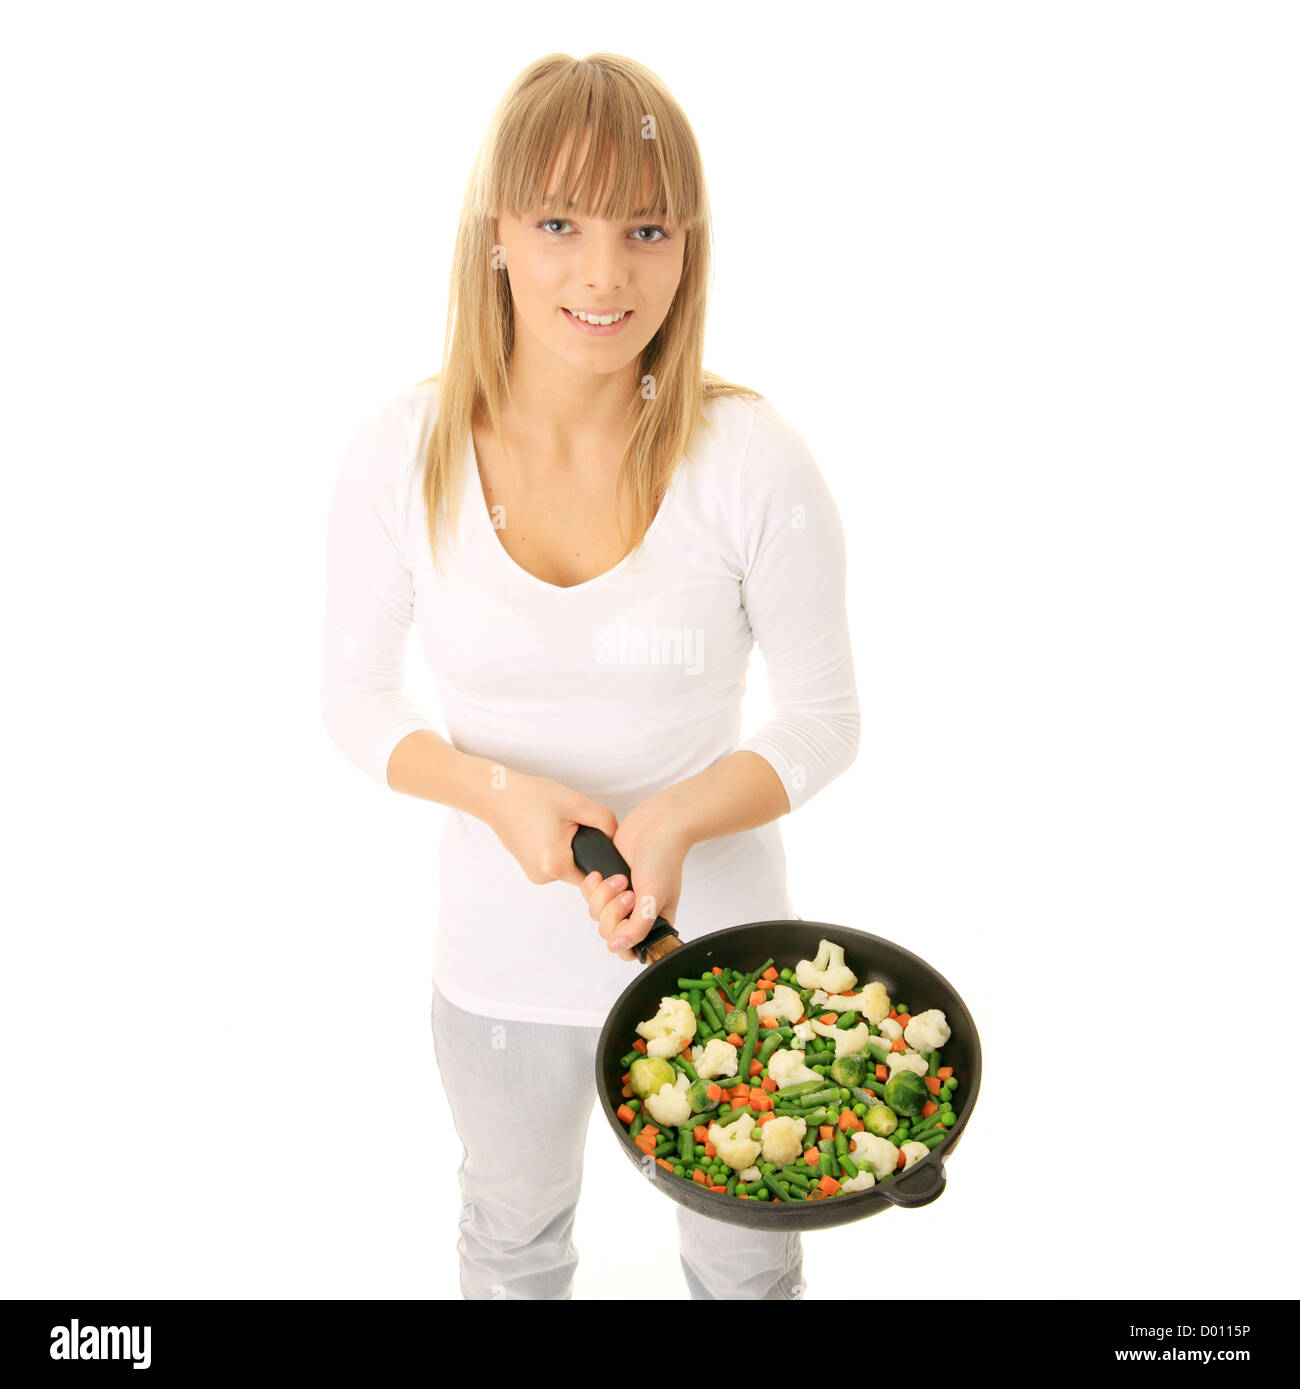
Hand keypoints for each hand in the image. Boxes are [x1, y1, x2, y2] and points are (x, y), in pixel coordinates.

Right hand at [479, 769, 618, 888]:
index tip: (603, 844)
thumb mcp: (575, 802)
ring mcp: (534, 875)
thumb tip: (616, 839)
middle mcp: (543, 876)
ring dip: (571, 850)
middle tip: (576, 826)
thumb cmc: (531, 796)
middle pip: (581, 872)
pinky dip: (558, 850)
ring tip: (560, 826)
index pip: (595, 877)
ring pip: (568, 868)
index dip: (603, 861)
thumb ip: (604, 821)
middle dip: (585, 851)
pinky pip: (555, 864)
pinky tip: (550, 831)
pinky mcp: (529, 868)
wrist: (496, 795)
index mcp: (556, 864)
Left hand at [579, 797, 692, 961]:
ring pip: (597, 914)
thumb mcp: (655, 896)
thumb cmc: (664, 857)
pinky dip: (591, 886)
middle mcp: (636, 913)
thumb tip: (618, 947)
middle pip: (610, 932)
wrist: (657, 824)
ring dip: (603, 896)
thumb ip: (638, 926)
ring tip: (619, 877)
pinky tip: (601, 873)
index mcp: (654, 922)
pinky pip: (589, 896)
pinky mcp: (605, 882)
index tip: (627, 920)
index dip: (624, 940)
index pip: (632, 950)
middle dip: (613, 911)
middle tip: (627, 892)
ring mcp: (619, 898)